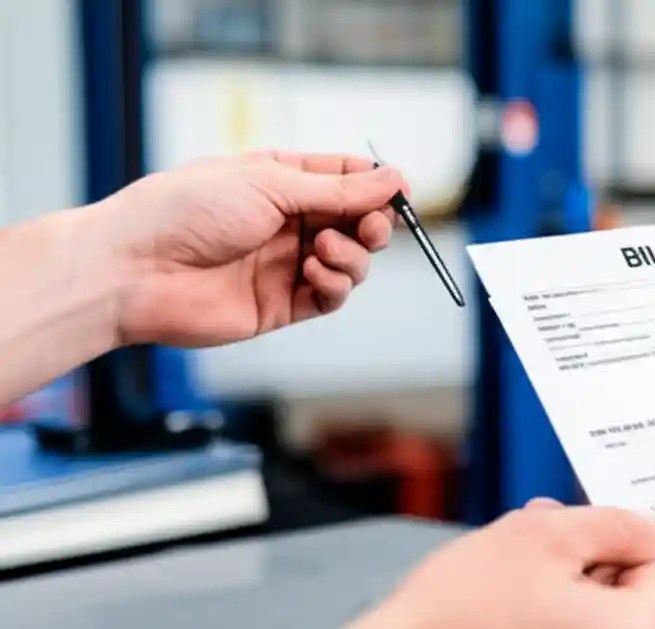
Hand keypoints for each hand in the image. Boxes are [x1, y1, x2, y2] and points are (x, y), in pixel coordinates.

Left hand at [95, 151, 406, 346]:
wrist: (134, 269)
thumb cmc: (186, 211)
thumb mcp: (269, 184)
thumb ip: (337, 191)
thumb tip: (392, 179)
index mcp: (277, 179)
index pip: (343, 178)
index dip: (376, 185)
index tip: (402, 190)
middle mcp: (284, 222)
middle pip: (355, 223)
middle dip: (373, 224)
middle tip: (372, 227)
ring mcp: (284, 264)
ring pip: (350, 262)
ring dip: (352, 255)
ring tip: (323, 251)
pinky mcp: (281, 304)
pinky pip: (331, 296)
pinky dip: (335, 285)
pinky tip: (314, 275)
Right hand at [392, 503, 654, 628]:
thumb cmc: (460, 613)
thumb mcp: (546, 536)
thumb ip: (616, 526)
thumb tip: (654, 531)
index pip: (652, 572)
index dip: (608, 543)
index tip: (564, 537)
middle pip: (619, 609)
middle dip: (578, 572)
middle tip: (525, 554)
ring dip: (554, 606)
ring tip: (497, 592)